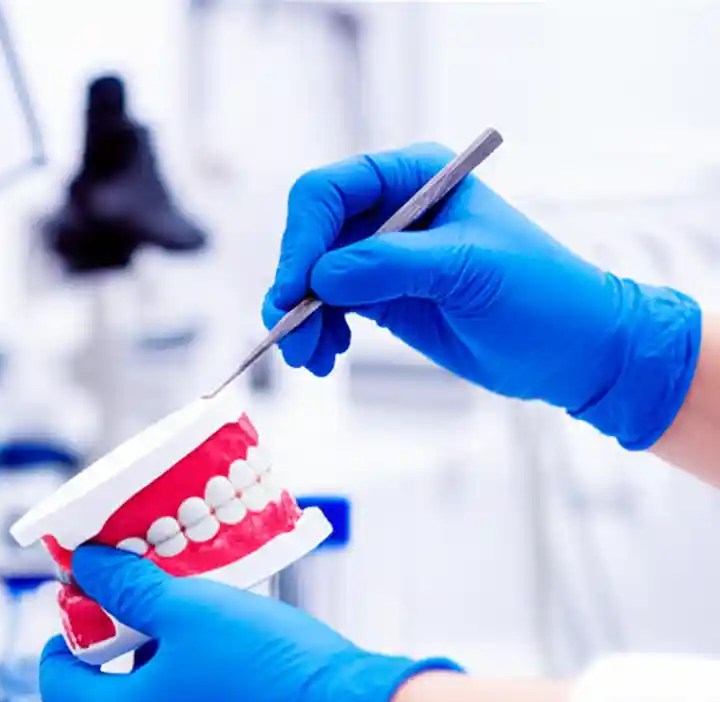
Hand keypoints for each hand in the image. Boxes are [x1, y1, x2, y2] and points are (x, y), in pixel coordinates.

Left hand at [38, 546, 457, 701]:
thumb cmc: (267, 667)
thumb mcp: (188, 609)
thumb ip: (128, 588)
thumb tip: (85, 565)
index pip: (57, 682)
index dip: (62, 633)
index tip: (82, 597)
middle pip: (102, 690)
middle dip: (113, 636)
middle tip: (134, 592)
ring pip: (146, 698)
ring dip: (151, 652)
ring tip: (180, 605)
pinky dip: (185, 674)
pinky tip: (215, 638)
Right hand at [264, 144, 701, 448]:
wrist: (575, 351)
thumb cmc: (542, 295)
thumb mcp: (469, 270)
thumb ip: (391, 266)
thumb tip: (320, 276)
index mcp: (413, 176)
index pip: (329, 191)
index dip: (303, 237)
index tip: (296, 287)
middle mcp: (389, 209)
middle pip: (308, 236)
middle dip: (293, 285)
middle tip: (292, 333)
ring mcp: (380, 255)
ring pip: (309, 278)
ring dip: (298, 318)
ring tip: (310, 359)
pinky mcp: (379, 297)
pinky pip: (324, 308)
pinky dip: (314, 333)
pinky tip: (326, 357)